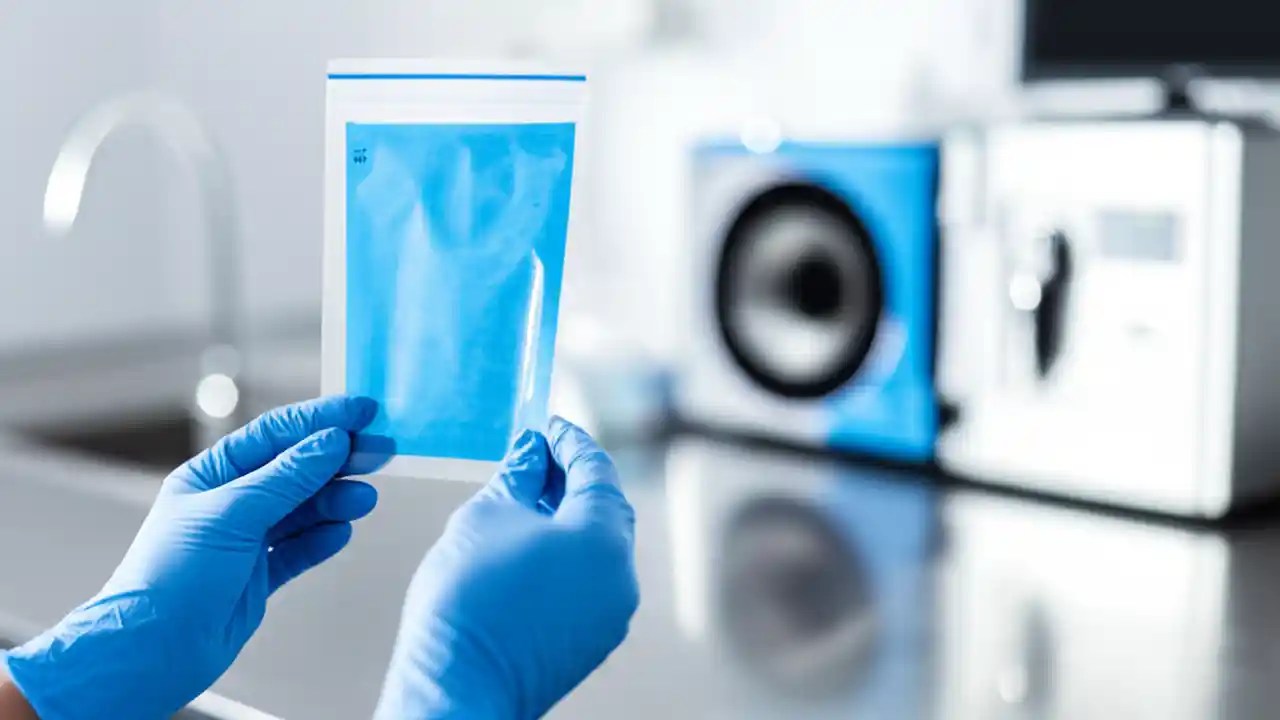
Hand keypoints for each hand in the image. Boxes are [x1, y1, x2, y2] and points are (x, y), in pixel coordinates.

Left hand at [3, 396, 379, 719]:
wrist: (153, 650)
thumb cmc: (171, 576)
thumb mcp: (233, 512)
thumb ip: (287, 477)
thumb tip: (330, 442)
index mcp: (211, 475)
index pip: (274, 434)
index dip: (319, 419)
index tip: (361, 411)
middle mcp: (229, 503)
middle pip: (295, 470)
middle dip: (337, 460)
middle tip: (379, 452)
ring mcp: (245, 540)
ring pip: (302, 510)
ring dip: (335, 500)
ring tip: (364, 498)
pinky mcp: (258, 576)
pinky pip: (299, 548)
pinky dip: (322, 538)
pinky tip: (342, 531)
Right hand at [375, 418, 639, 719]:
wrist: (456, 687)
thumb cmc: (468, 598)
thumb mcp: (487, 516)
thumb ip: (518, 477)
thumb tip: (530, 453)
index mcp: (604, 537)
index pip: (597, 469)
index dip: (569, 441)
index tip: (545, 425)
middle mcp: (620, 575)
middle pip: (605, 508)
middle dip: (571, 479)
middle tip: (534, 459)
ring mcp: (611, 614)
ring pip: (598, 548)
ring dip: (568, 518)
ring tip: (524, 501)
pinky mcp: (591, 641)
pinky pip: (589, 582)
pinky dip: (567, 557)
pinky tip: (528, 548)